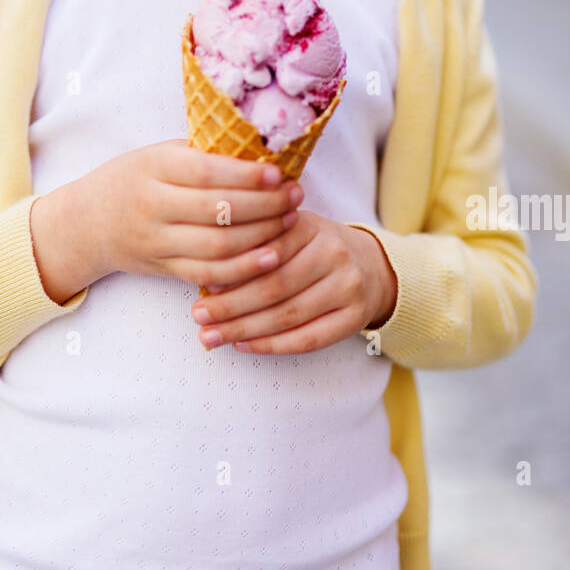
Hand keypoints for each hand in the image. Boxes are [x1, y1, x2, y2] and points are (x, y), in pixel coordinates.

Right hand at [61, 139, 304, 289]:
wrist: (86, 223)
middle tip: (295, 196)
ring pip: (217, 247)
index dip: (247, 176)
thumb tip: (262, 149)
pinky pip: (208, 275)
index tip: (279, 173)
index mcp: (154, 167)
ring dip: (261, 237)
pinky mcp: (163, 269)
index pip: (207, 172)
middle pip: (218, 211)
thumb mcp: (159, 154)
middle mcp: (153, 205)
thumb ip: (202, 154)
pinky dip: (242, 270)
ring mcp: (156, 241)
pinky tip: (269, 258)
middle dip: (265, 205)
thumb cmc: (133, 179)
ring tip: (289, 221)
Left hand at [189, 210, 398, 354]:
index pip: (265, 251)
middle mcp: (334, 253)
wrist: (370, 265)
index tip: (201, 287)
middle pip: (275, 285)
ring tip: (212, 337)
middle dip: (232, 305)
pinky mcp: (354, 318)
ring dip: (245, 329)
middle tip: (199, 317)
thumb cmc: (313, 247)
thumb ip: (256, 243)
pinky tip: (244, 345)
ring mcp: (348, 287)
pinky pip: (308, 338)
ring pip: (288, 315)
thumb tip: (208, 275)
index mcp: (311, 224)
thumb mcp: (289, 230)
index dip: (232, 271)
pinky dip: (272, 345)